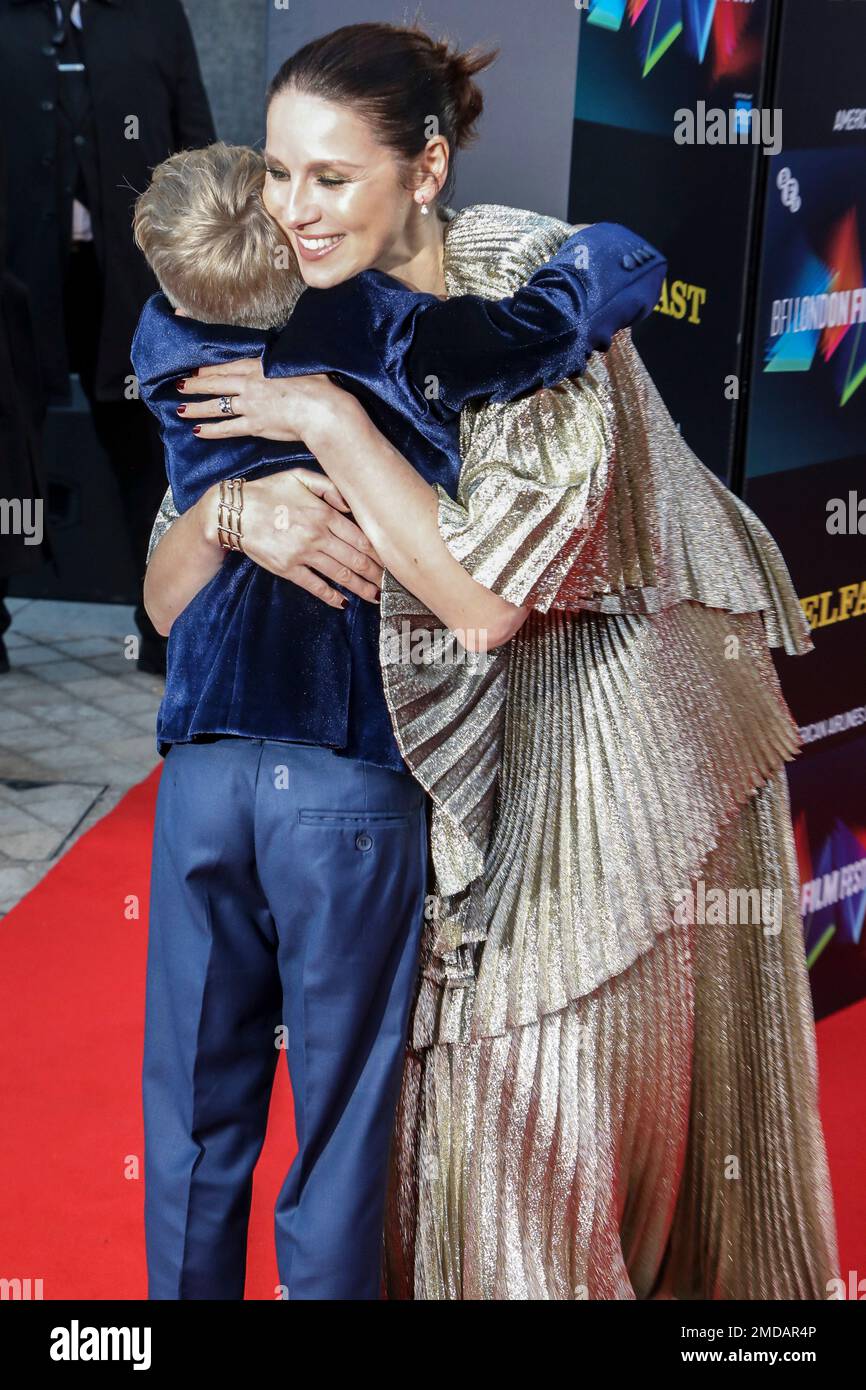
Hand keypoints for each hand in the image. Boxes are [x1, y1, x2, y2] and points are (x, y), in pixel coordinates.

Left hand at [177, 358, 334, 443]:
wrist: (321, 408)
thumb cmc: (317, 385)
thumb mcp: (298, 364)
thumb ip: (285, 362)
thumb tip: (284, 359)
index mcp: (259, 366)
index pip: (227, 366)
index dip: (209, 368)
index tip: (196, 369)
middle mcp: (249, 384)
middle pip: (215, 383)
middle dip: (195, 384)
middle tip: (179, 386)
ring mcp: (249, 405)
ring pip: (215, 405)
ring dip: (197, 407)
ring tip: (181, 410)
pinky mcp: (254, 425)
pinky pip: (227, 428)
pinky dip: (212, 430)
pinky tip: (198, 432)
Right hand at [201, 467, 384, 606]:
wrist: (233, 512)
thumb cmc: (267, 491)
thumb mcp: (299, 477)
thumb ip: (329, 487)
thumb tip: (352, 503)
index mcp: (324, 513)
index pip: (360, 537)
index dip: (379, 552)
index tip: (391, 561)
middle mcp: (317, 535)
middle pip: (355, 559)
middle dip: (375, 574)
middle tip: (390, 584)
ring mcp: (302, 554)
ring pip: (340, 574)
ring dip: (360, 588)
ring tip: (375, 597)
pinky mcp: (287, 568)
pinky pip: (315, 585)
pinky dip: (331, 596)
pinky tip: (343, 603)